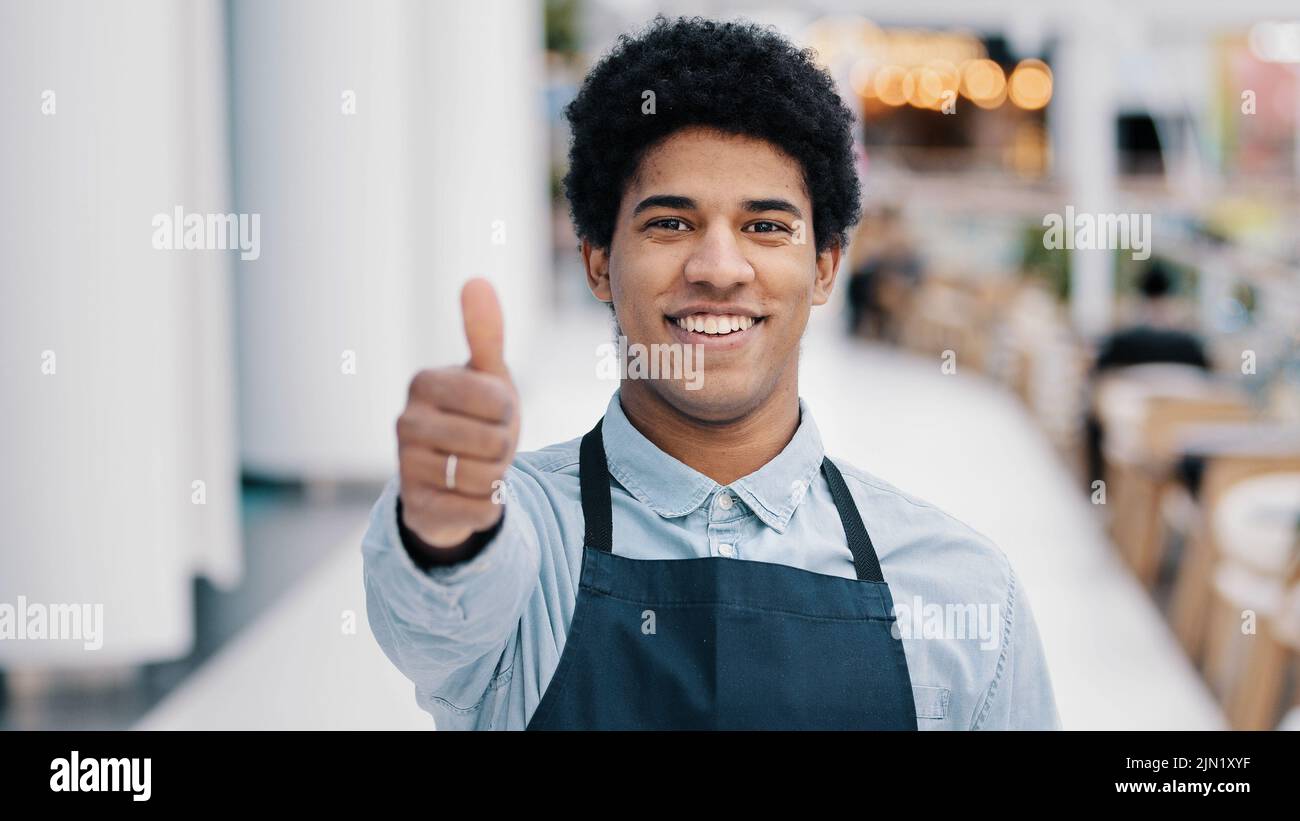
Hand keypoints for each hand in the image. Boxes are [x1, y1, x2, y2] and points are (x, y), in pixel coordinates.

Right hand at [396, 278, 519, 549]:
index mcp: (424, 383)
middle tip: (486, 443)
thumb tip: (476, 281)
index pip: (498, 400)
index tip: (492, 412)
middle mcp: (406, 423)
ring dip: (495, 476)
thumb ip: (485, 333)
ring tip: (476, 467)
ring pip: (485, 477)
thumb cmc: (475, 419)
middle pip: (493, 441)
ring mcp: (407, 467)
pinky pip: (479, 508)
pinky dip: (487, 505)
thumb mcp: (487, 376)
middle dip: (503, 446)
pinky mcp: (418, 507)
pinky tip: (467, 496)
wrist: (451, 481)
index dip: (508, 411)